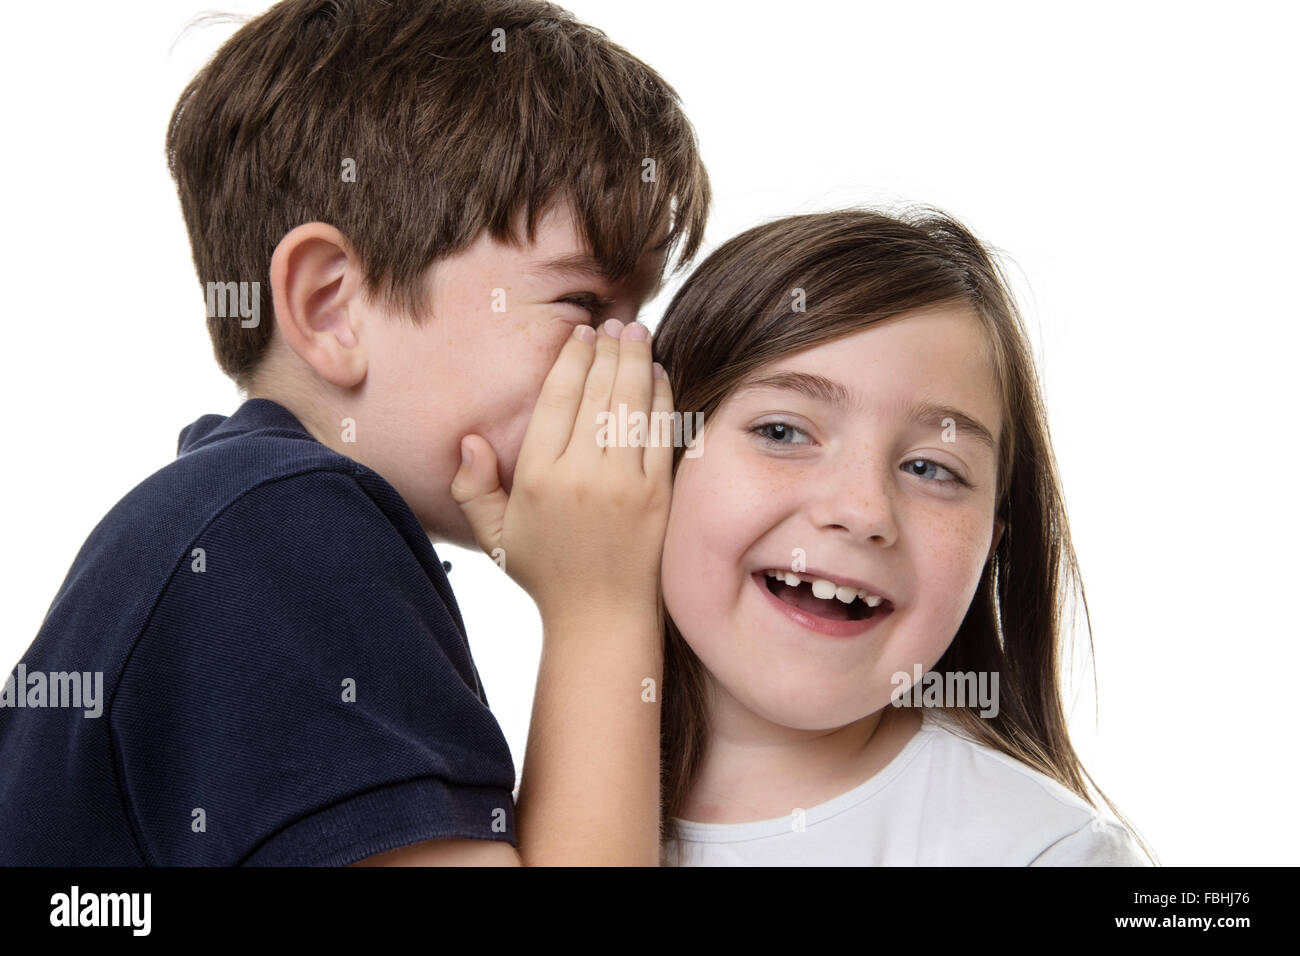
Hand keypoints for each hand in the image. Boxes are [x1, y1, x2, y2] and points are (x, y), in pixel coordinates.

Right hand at [450, 319, 674, 621]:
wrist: (602, 618)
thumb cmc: (546, 573)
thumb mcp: (494, 536)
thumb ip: (473, 487)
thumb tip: (469, 439)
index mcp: (537, 478)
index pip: (557, 399)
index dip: (571, 359)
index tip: (581, 335)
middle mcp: (581, 476)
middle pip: (597, 391)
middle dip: (609, 349)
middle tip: (615, 323)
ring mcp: (624, 484)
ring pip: (631, 403)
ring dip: (637, 361)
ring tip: (637, 334)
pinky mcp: (657, 494)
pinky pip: (659, 431)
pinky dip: (660, 397)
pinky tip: (658, 374)